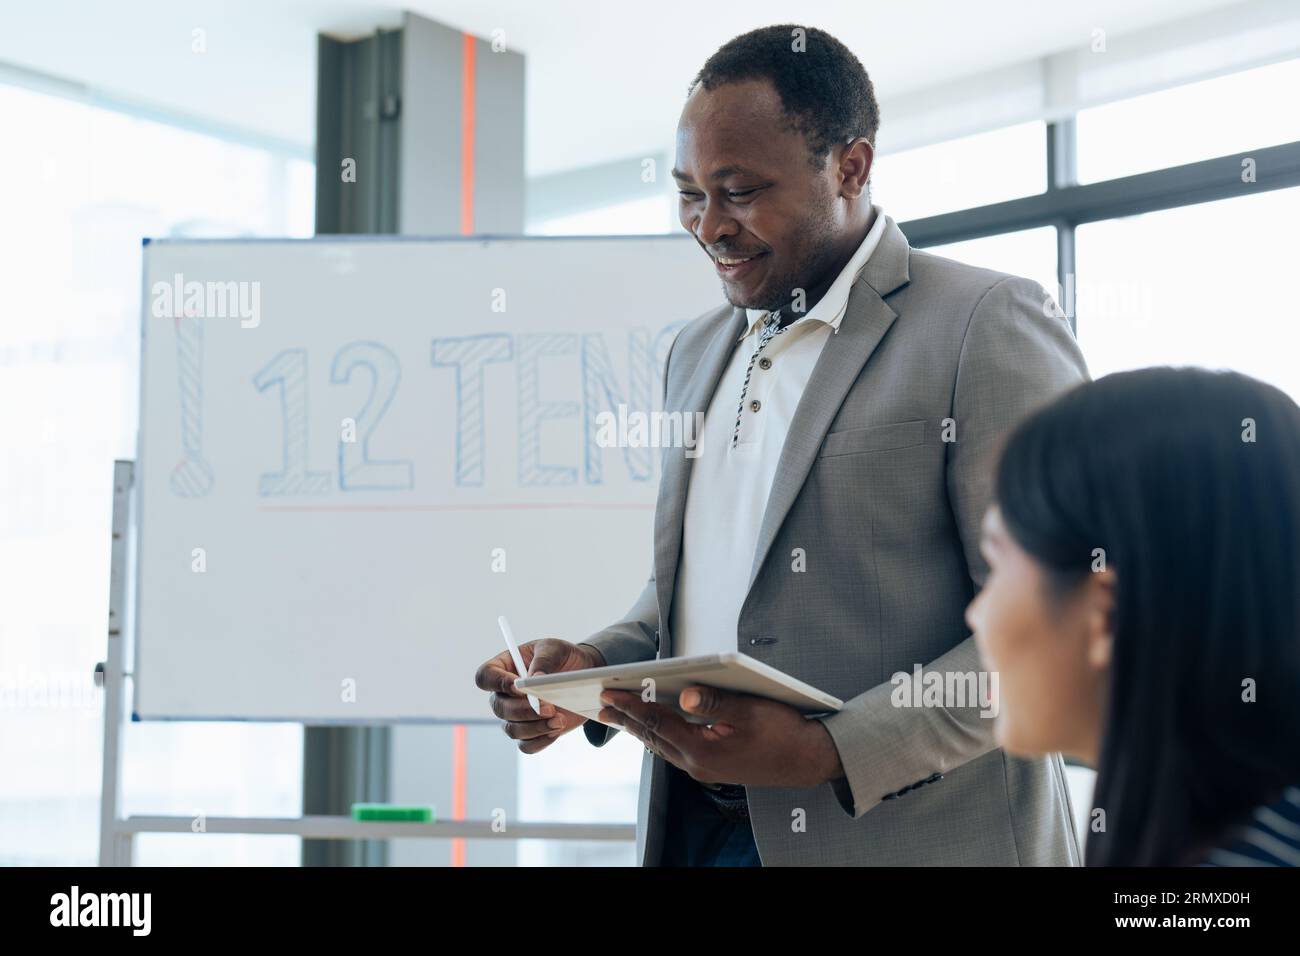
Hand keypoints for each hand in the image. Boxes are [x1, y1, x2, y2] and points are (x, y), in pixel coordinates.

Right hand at [475, 639, 604, 753]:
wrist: (581, 673)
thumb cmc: (561, 657)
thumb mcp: (554, 649)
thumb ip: (544, 660)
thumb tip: (534, 679)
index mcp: (503, 668)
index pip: (485, 677)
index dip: (497, 683)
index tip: (518, 685)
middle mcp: (503, 694)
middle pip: (499, 707)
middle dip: (524, 710)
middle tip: (548, 707)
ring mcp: (515, 716)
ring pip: (512, 729)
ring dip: (535, 727)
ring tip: (559, 720)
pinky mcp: (531, 732)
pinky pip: (526, 745)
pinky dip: (541, 741)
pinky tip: (556, 729)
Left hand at [598, 684, 842, 787]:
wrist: (809, 761)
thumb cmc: (785, 732)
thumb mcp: (751, 710)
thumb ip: (716, 701)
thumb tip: (685, 694)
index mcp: (703, 750)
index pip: (657, 723)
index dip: (631, 705)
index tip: (608, 692)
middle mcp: (698, 764)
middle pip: (653, 737)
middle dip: (627, 719)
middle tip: (602, 703)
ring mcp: (704, 769)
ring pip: (662, 746)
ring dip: (641, 729)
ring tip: (621, 714)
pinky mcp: (712, 767)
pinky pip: (676, 750)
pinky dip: (660, 735)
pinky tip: (656, 727)